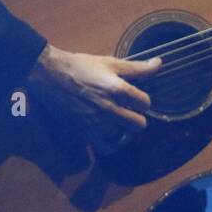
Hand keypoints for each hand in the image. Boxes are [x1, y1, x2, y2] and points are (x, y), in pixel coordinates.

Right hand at [26, 43, 162, 153]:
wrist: (51, 76)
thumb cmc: (82, 66)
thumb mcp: (111, 63)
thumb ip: (137, 68)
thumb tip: (159, 63)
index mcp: (118, 90)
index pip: (146, 103)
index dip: (143, 99)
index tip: (135, 97)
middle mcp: (110, 109)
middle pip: (139, 125)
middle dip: (137, 116)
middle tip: (128, 109)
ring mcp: (97, 124)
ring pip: (124, 136)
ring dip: (123, 128)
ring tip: (117, 118)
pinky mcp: (85, 133)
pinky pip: (107, 148)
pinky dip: (112, 143)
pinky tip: (110, 132)